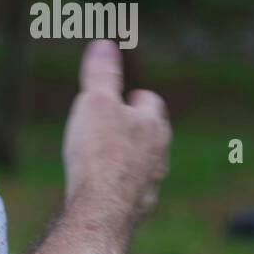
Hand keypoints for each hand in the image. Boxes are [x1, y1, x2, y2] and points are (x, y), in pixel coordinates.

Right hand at [62, 40, 170, 230]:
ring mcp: (152, 183)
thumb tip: (104, 44)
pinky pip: (133, 193)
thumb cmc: (99, 154)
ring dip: (130, 160)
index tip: (124, 97)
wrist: (102, 209)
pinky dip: (121, 188)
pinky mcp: (138, 209)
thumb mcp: (95, 103)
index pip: (150, 102)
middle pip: (153, 135)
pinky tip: (105, 192)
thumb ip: (101, 75)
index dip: (135, 98)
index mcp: (152, 125)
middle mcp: (159, 154)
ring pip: (146, 165)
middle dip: (136, 129)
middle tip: (115, 127)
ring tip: (108, 161)